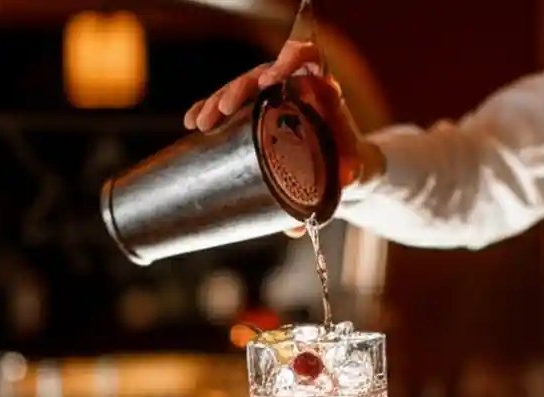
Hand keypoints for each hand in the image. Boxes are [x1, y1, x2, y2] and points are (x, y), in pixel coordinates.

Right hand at [184, 41, 383, 237]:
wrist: (344, 175)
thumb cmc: (350, 168)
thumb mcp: (353, 172)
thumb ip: (346, 178)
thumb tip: (332, 191)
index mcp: (322, 91)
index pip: (305, 56)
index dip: (287, 59)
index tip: (269, 80)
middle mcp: (294, 89)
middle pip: (262, 75)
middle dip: (238, 90)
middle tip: (221, 111)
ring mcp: (272, 101)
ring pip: (241, 90)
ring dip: (216, 101)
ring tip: (199, 123)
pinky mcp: (256, 116)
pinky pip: (230, 108)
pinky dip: (209, 110)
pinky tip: (191, 123)